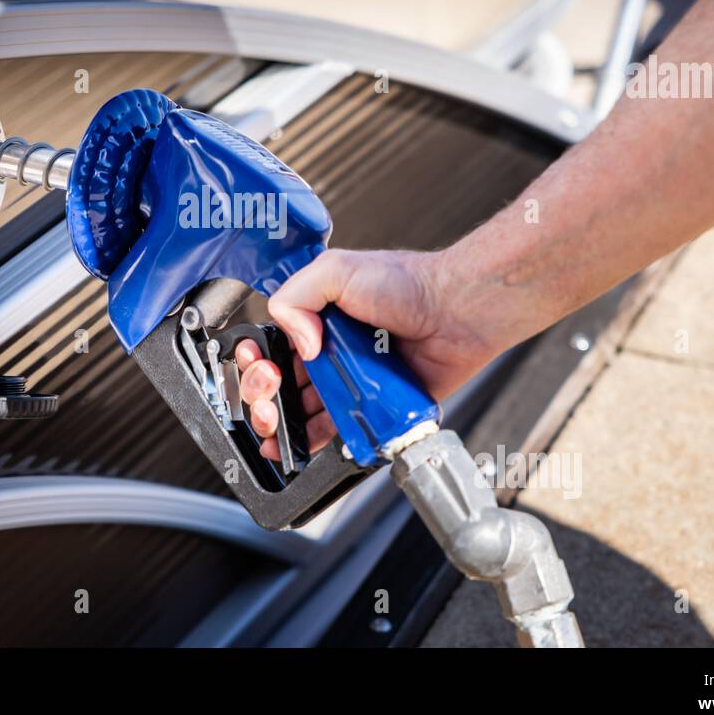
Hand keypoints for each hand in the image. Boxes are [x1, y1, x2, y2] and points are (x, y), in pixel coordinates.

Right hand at [236, 248, 498, 459]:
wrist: (457, 310)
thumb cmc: (410, 283)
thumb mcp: (336, 270)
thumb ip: (295, 297)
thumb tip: (296, 346)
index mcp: (315, 317)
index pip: (271, 345)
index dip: (256, 359)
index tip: (257, 365)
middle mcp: (329, 349)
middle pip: (280, 383)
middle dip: (263, 395)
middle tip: (268, 398)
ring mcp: (350, 379)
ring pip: (305, 410)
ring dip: (284, 423)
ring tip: (278, 428)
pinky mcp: (372, 406)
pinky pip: (340, 429)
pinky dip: (318, 440)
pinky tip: (302, 444)